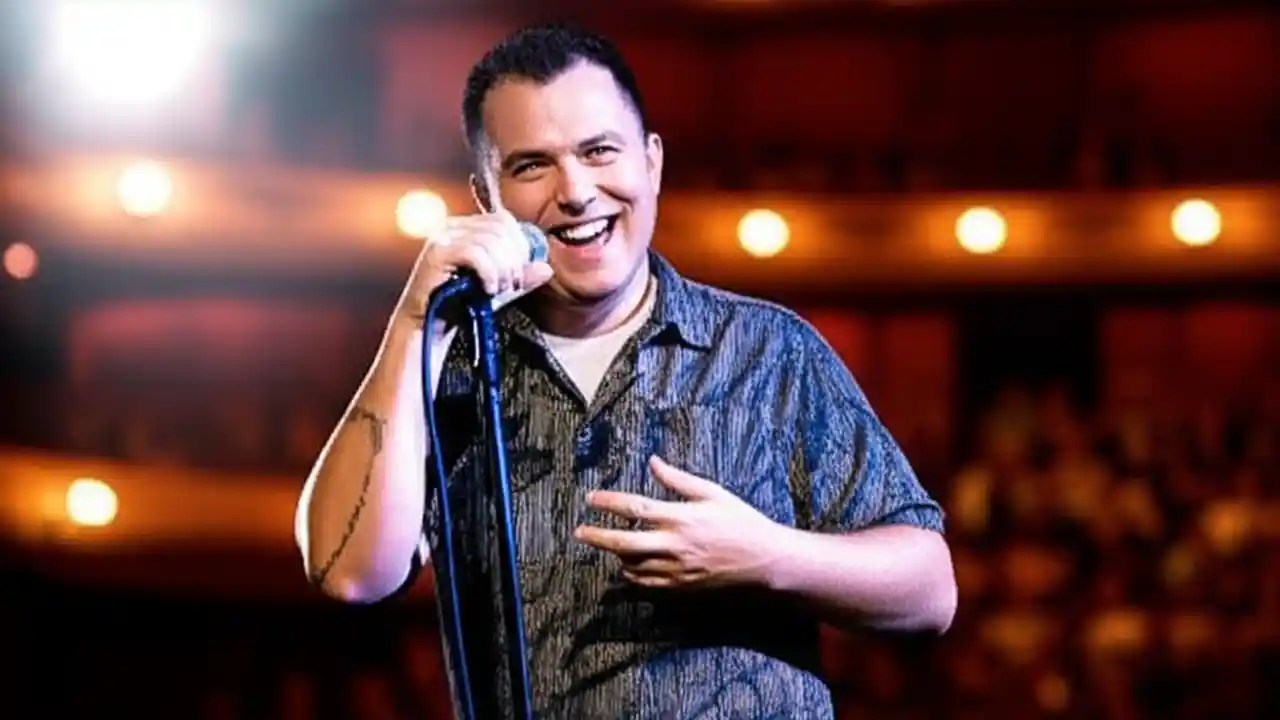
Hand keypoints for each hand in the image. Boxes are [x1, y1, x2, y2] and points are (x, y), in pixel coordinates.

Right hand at [397, 206, 553, 322]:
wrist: (429, 326)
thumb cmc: (461, 305)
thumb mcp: (499, 288)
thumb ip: (521, 276)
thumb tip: (547, 269)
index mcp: (466, 226)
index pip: (503, 220)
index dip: (520, 245)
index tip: (521, 273)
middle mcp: (452, 226)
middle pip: (499, 228)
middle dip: (514, 258)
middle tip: (513, 285)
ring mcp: (442, 237)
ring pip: (489, 240)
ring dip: (503, 268)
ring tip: (500, 290)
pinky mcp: (436, 252)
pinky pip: (474, 253)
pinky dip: (488, 272)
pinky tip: (488, 290)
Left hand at [574, 456, 784, 589]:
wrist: (764, 561)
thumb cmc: (740, 521)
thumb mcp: (712, 493)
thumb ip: (678, 479)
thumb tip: (653, 461)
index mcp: (680, 517)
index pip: (634, 507)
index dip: (608, 502)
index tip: (591, 497)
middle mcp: (674, 545)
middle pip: (623, 542)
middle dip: (597, 536)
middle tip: (579, 531)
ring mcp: (676, 569)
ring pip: (632, 565)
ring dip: (615, 554)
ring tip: (608, 543)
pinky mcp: (681, 587)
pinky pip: (646, 583)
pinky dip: (632, 575)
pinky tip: (628, 566)